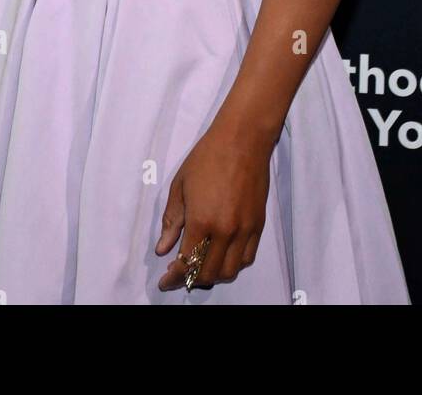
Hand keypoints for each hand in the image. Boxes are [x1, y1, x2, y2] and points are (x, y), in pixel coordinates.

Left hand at [154, 119, 272, 290]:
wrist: (242, 140)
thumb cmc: (207, 158)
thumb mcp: (180, 186)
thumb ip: (171, 221)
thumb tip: (163, 248)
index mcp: (201, 221)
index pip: (187, 263)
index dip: (174, 278)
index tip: (166, 282)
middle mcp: (225, 232)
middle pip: (209, 273)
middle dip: (191, 279)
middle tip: (180, 272)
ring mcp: (244, 230)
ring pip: (230, 271)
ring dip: (213, 274)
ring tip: (201, 264)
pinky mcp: (258, 225)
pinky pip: (246, 258)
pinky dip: (233, 263)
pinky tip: (222, 254)